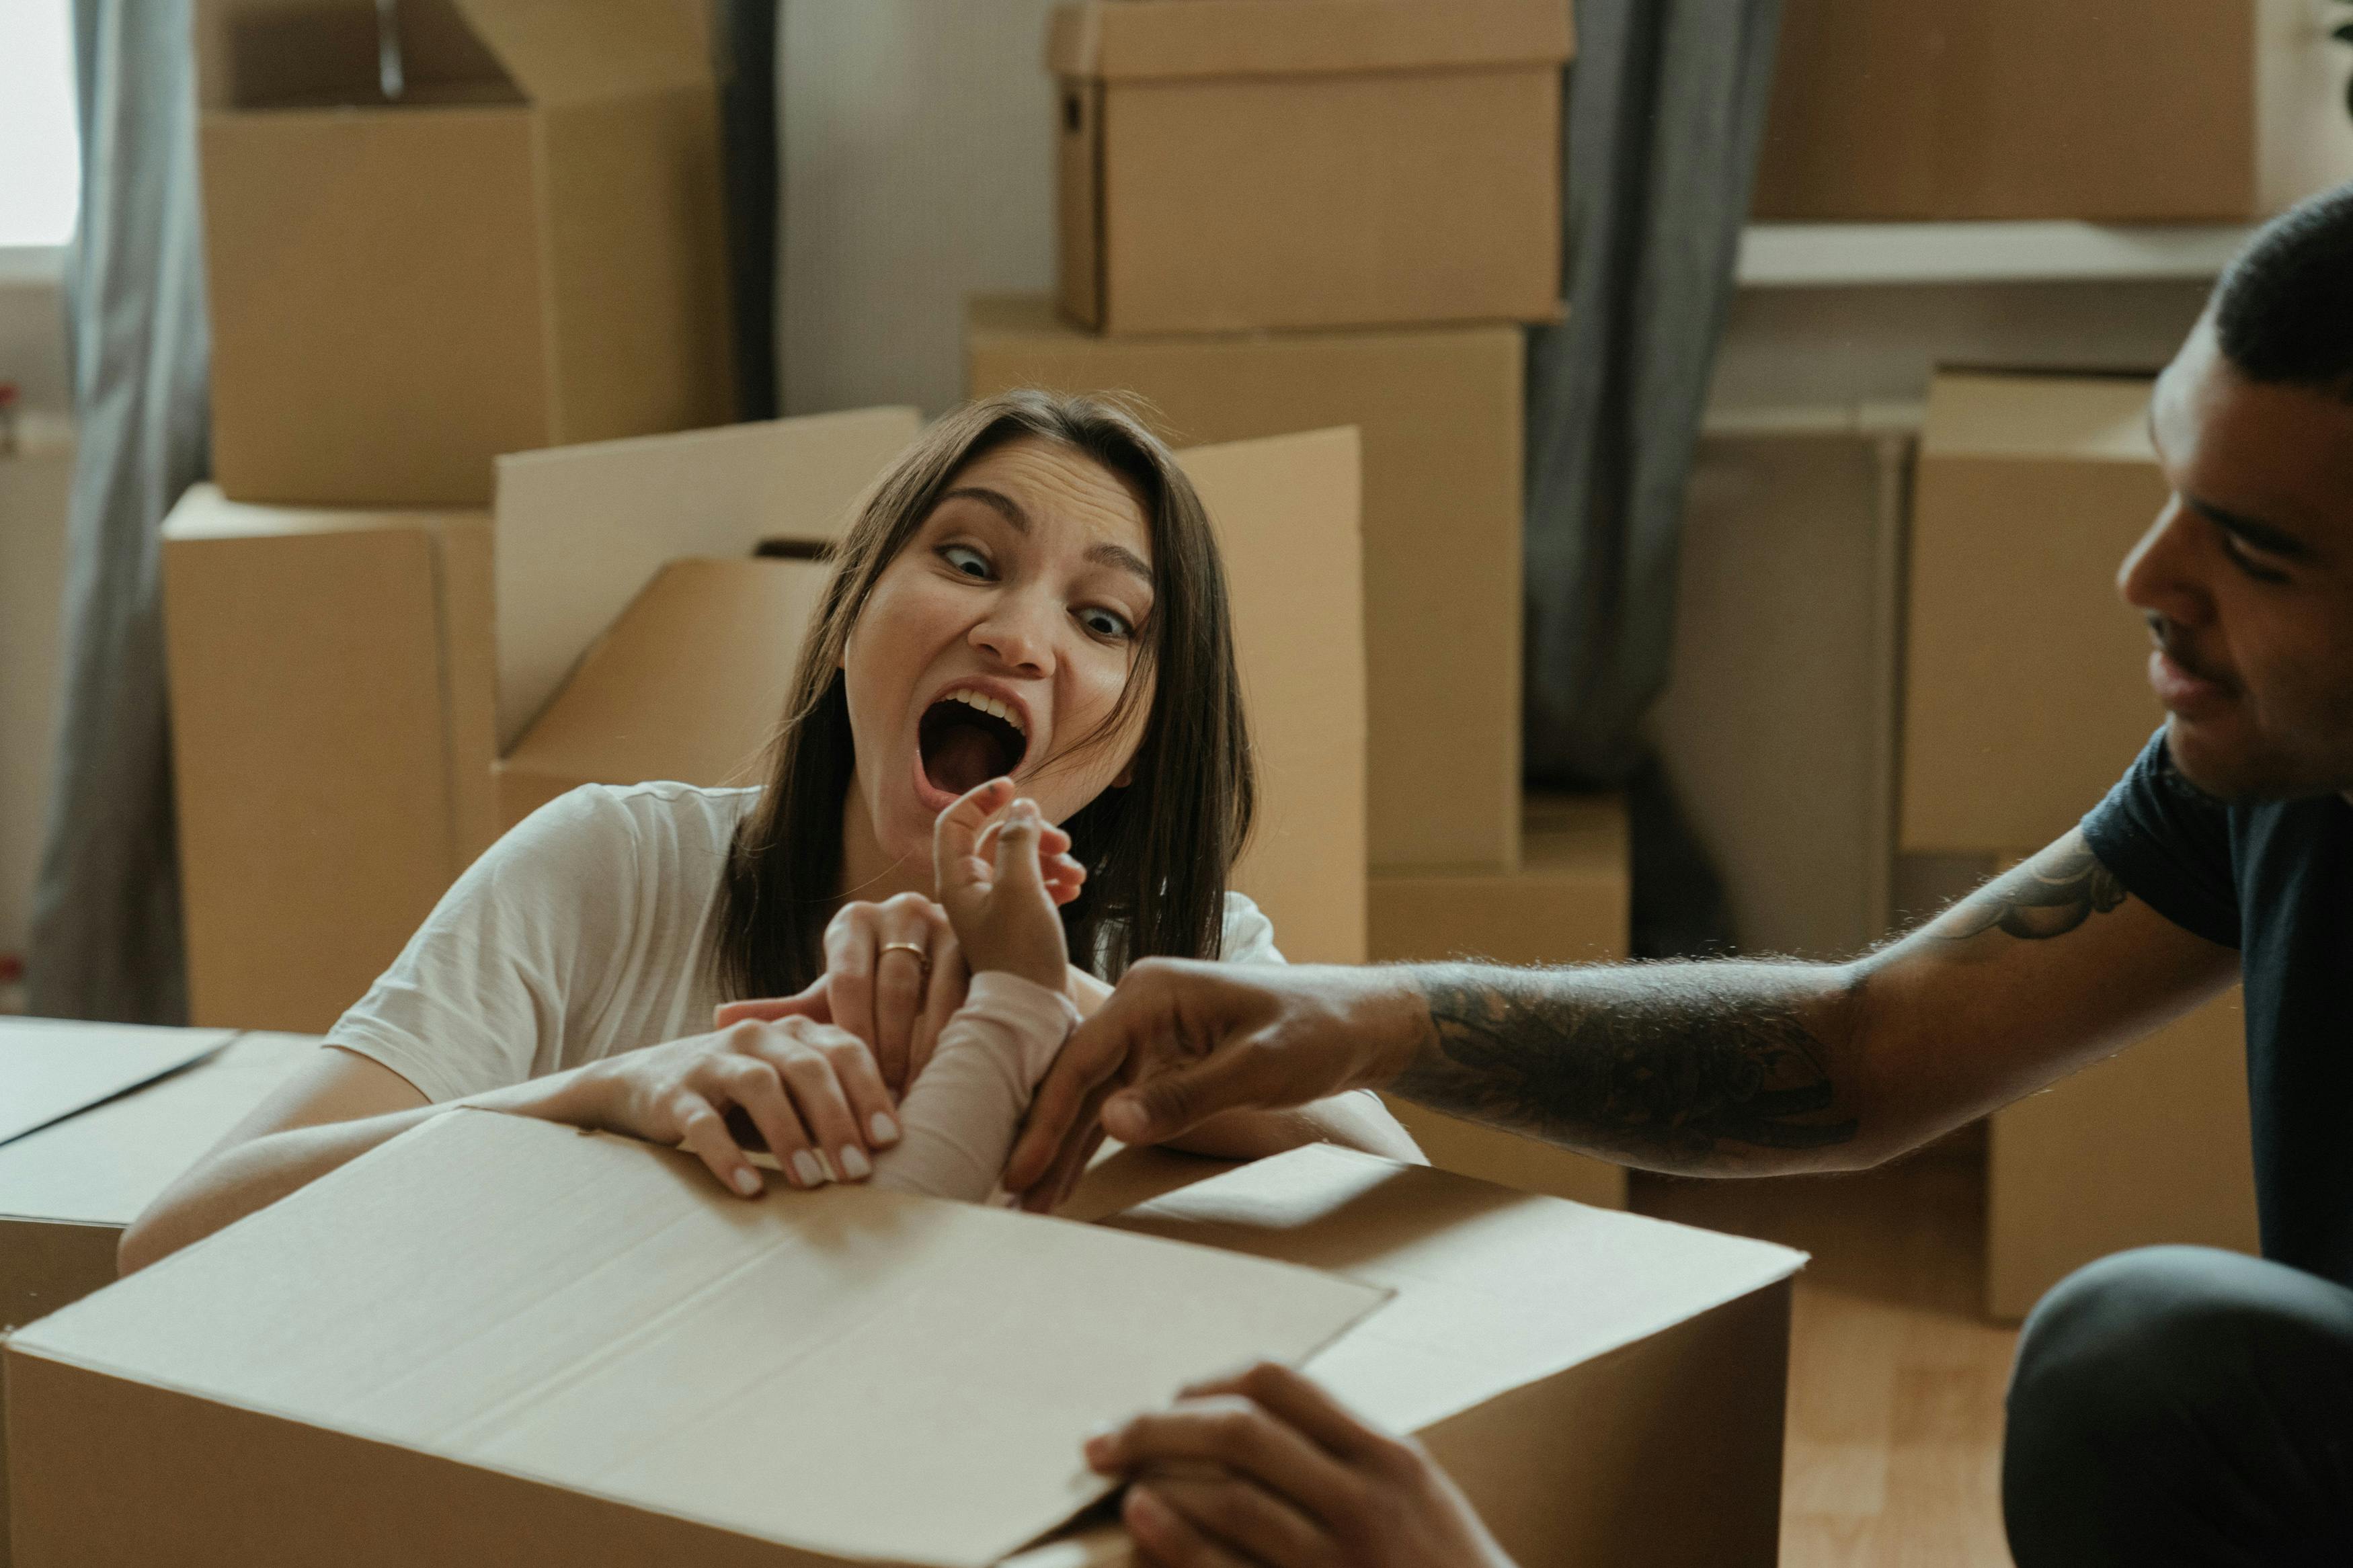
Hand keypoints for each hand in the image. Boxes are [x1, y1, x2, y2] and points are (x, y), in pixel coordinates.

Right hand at [565, 1016, 899, 1195]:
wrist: (642, 1085)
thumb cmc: (739, 1096)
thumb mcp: (790, 1089)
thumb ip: (835, 1101)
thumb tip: (900, 1144)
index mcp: (795, 1032)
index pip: (845, 1051)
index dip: (870, 1093)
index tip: (891, 1141)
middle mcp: (757, 1037)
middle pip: (808, 1067)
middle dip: (838, 1120)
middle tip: (857, 1172)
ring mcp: (712, 1061)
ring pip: (760, 1087)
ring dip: (790, 1136)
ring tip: (811, 1183)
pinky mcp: (672, 1093)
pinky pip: (703, 1122)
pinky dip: (728, 1156)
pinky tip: (750, 1188)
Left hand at [718, 893, 964, 1094]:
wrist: (934, 971)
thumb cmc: (873, 996)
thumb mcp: (829, 1002)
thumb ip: (783, 1012)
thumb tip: (717, 1019)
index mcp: (852, 922)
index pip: (848, 980)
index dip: (852, 1035)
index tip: (848, 1084)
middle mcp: (897, 910)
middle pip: (891, 986)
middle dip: (886, 1048)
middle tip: (882, 1100)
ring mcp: (940, 921)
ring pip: (930, 989)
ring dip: (920, 1046)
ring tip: (911, 1092)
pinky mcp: (975, 940)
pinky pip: (963, 991)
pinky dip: (951, 1034)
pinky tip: (944, 1070)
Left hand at [934, 779, 1069, 990]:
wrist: (1034, 1012)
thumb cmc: (1021, 952)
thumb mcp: (1020, 887)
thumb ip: (1018, 840)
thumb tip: (1021, 806)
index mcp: (956, 881)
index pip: (954, 822)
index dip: (980, 798)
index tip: (1012, 787)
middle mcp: (970, 892)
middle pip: (995, 840)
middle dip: (1032, 833)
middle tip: (1062, 843)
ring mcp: (994, 910)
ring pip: (1020, 862)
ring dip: (1050, 858)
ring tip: (1076, 874)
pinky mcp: (1018, 925)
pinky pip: (1033, 887)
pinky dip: (1054, 881)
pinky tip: (1074, 890)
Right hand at [1004, 960, 1425, 1211]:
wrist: (1363, 1022)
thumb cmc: (1318, 1031)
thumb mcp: (1257, 1067)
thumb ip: (1184, 1097)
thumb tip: (1111, 1125)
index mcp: (1151, 992)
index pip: (1082, 1062)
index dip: (1046, 1120)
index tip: (1019, 1171)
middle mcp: (1139, 1008)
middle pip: (1074, 1082)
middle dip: (1040, 1142)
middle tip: (1005, 1201)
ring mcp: (1149, 1035)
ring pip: (1090, 1100)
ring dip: (1060, 1151)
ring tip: (1026, 1206)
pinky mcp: (1164, 1061)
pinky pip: (1117, 1106)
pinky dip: (1092, 1144)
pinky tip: (1064, 1182)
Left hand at [1085, 1362, 1516, 1567]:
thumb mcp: (1412, 1493)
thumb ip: (1341, 1450)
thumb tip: (1238, 1412)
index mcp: (1389, 1455)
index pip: (1280, 1381)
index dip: (1207, 1381)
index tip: (1168, 1398)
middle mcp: (1366, 1500)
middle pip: (1239, 1430)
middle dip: (1156, 1425)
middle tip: (1103, 1437)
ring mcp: (1340, 1561)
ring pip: (1228, 1495)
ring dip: (1156, 1476)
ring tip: (1117, 1475)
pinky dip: (1175, 1539)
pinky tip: (1140, 1518)